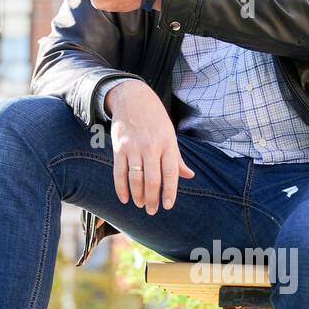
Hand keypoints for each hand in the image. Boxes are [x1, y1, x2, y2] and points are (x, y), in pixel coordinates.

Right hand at [105, 80, 194, 214]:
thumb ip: (177, 158)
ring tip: (139, 204)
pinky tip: (124, 198)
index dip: (170, 192)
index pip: (170, 173)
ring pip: (135, 178)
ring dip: (137, 195)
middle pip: (152, 179)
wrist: (133, 97)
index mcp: (167, 144)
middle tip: (152, 211)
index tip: (167, 206)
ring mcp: (134, 147)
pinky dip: (121, 187)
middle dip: (152, 199)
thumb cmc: (155, 119)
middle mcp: (151, 146)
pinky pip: (119, 171)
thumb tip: (189, 176)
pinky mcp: (119, 147)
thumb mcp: (170, 135)